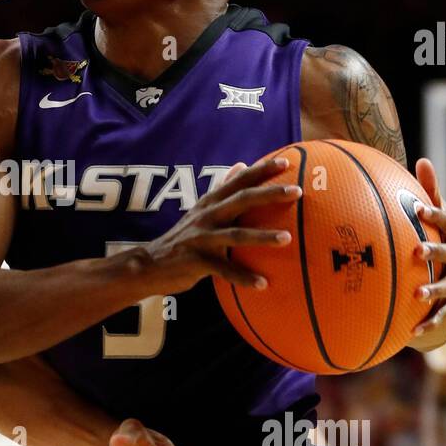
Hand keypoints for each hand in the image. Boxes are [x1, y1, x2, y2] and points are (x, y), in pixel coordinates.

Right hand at [138, 156, 297, 295]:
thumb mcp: (201, 210)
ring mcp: (201, 238)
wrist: (149, 264)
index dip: (261, 170)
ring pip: (236, 234)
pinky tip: (263, 284)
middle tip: (296, 191)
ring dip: (262, 236)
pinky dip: (244, 277)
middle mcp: (207, 216)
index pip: (239, 181)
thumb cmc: (183, 238)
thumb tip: (241, 165)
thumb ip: (222, 190)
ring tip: (287, 238)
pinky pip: (224, 270)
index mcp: (210, 203)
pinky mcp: (197, 261)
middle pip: (241, 200)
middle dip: (269, 194)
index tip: (287, 161)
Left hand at [409, 158, 445, 349]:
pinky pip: (443, 316)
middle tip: (417, 251)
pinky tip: (413, 332)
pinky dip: (430, 324)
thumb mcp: (434, 218)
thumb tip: (422, 159)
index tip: (417, 209)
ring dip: (435, 291)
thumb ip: (429, 193)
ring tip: (417, 295)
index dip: (437, 215)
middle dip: (438, 252)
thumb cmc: (438, 239)